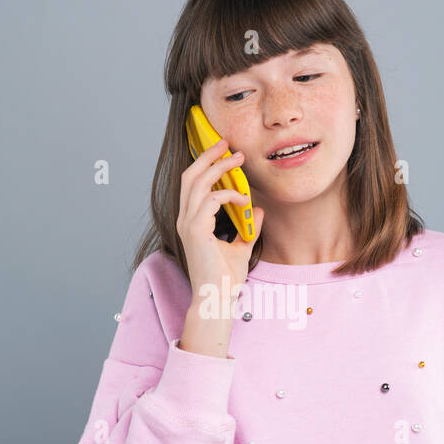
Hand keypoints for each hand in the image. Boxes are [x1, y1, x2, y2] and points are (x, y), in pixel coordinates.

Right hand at [176, 136, 264, 295]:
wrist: (217, 299)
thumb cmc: (224, 279)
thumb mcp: (241, 248)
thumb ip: (248, 229)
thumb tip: (257, 211)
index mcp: (192, 221)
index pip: (192, 183)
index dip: (206, 164)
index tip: (225, 153)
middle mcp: (186, 219)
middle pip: (190, 175)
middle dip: (208, 156)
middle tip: (227, 144)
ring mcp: (188, 224)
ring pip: (198, 182)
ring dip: (218, 167)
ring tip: (237, 159)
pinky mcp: (196, 231)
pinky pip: (211, 200)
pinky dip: (228, 194)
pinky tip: (244, 199)